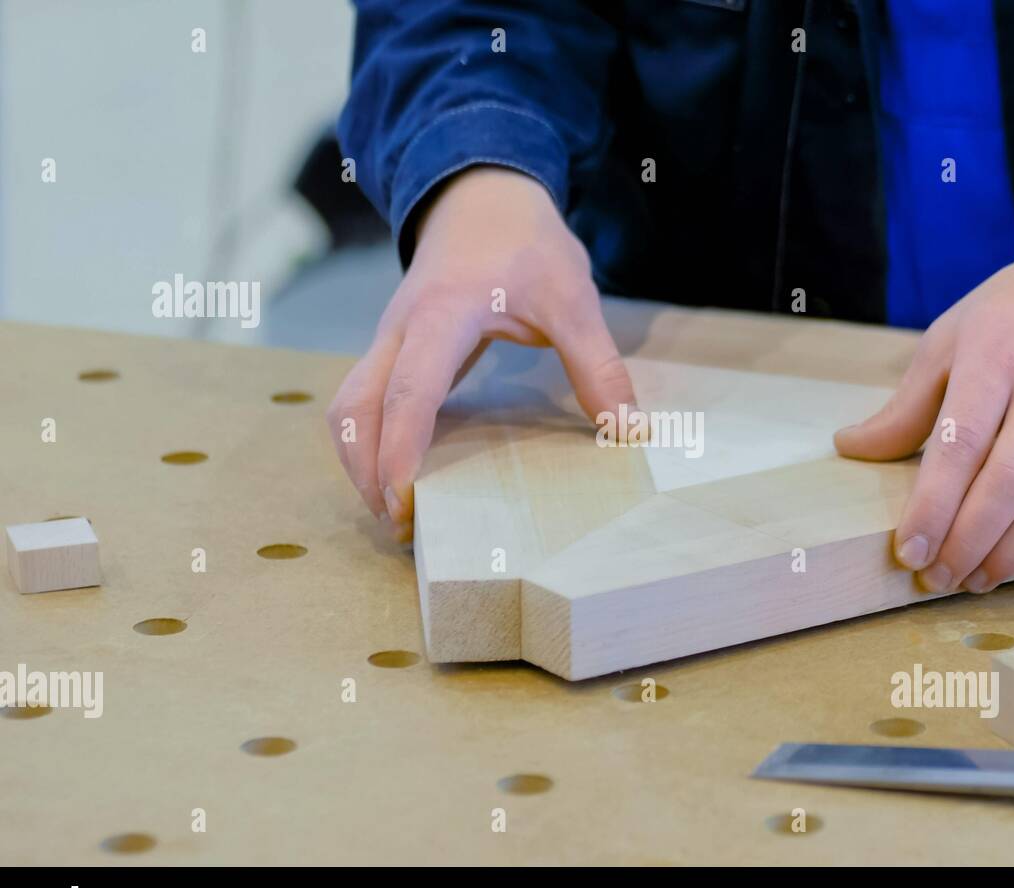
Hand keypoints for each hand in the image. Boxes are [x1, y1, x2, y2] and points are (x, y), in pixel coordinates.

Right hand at [327, 167, 635, 539]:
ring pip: (346, 407)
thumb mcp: (572, 295)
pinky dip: (367, 443)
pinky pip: (361, 402)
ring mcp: (387, 341)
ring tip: (395, 511)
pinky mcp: (390, 351)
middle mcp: (398, 330)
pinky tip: (398, 477)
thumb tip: (627, 431)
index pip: (409, 390)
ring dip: (357, 461)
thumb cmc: (525, 242)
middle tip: (400, 526)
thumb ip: (597, 362)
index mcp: (441, 313)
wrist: (481, 195)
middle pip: (354, 408)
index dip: (401, 450)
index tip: (404, 502)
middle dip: (365, 471)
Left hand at [834, 252, 1013, 592]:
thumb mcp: (951, 339)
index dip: (934, 506)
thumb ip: (906, 403)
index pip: (962, 444)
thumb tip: (850, 447)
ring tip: (976, 580)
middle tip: (937, 579)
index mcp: (996, 360)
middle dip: (968, 541)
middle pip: (1010, 482)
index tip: (908, 551)